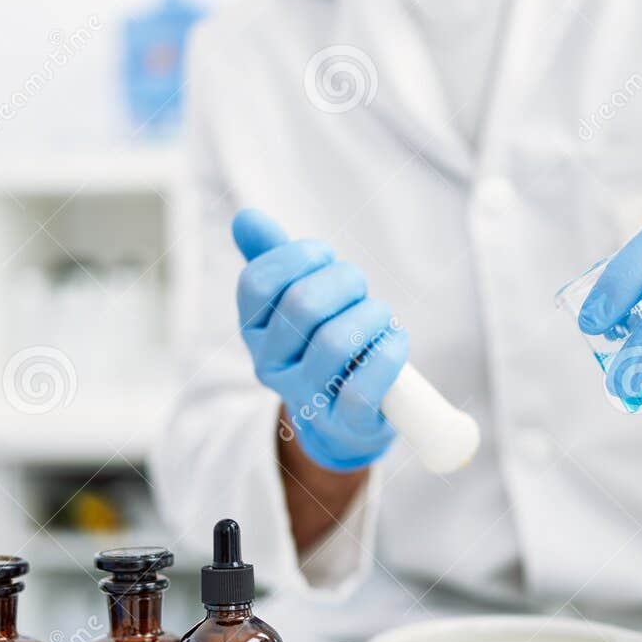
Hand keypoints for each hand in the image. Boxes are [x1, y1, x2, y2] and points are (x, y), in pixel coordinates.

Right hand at [233, 208, 407, 470]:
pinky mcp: (345, 423)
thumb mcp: (294, 301)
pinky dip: (388, 354)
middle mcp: (270, 365)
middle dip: (344, 281)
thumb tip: (246, 218)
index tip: (324, 258)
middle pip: (302, 305)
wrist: (344, 419)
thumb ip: (272, 259)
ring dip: (371, 316)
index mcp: (254, 330)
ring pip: (335, 343)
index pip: (258, 281)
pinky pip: (363, 387)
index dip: (298, 256)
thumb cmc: (323, 344)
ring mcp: (306, 397)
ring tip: (380, 316)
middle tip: (360, 288)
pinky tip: (395, 340)